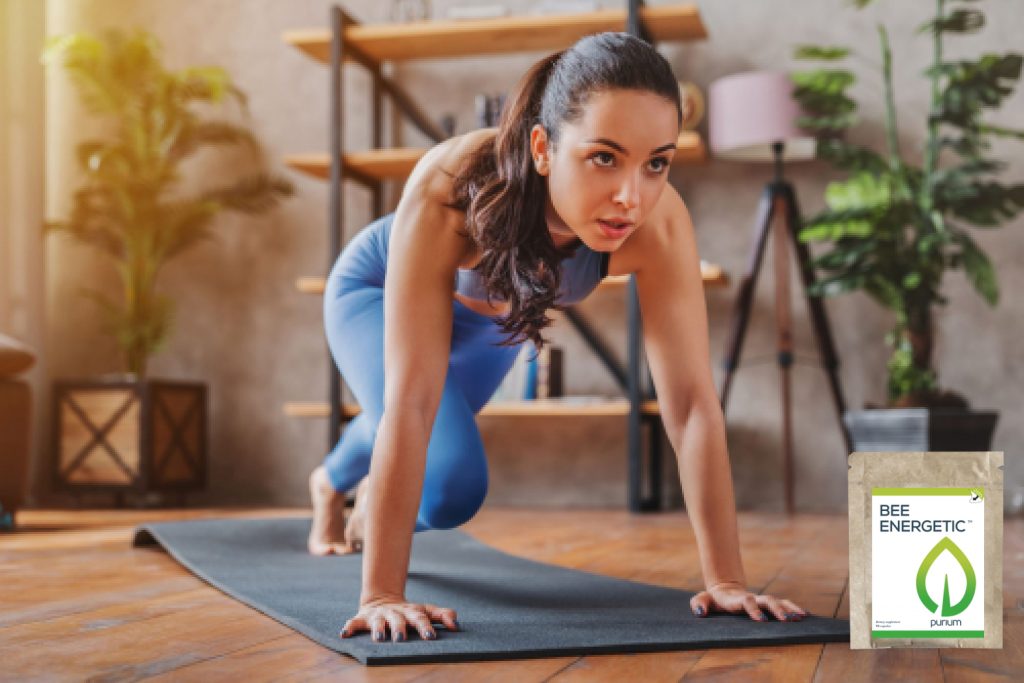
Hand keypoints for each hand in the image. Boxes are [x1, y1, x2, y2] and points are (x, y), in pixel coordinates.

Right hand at [340, 595, 459, 641]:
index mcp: (411, 611)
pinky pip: (354, 623)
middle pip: (399, 620)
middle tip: (401, 638)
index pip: (421, 617)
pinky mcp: (362, 619)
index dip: (426, 627)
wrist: (382, 600)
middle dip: (400, 628)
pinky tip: (344, 634)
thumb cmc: (409, 612)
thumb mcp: (425, 611)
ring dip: (378, 629)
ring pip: (378, 622)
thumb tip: (456, 624)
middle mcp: (395, 613)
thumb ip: (442, 615)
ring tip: (379, 638)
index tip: (432, 637)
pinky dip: (349, 627)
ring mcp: (378, 615)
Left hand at [690, 581, 807, 621]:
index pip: (746, 602)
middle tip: (786, 620)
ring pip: (778, 601)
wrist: (724, 591)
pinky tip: (805, 615)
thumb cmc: (713, 600)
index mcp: (737, 599)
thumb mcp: (702, 600)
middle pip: (767, 601)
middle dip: (777, 610)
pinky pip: (783, 604)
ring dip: (789, 609)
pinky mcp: (767, 604)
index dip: (753, 610)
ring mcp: (761, 600)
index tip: (761, 620)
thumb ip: (699, 603)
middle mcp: (752, 598)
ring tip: (801, 617)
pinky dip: (793, 608)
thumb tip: (699, 611)